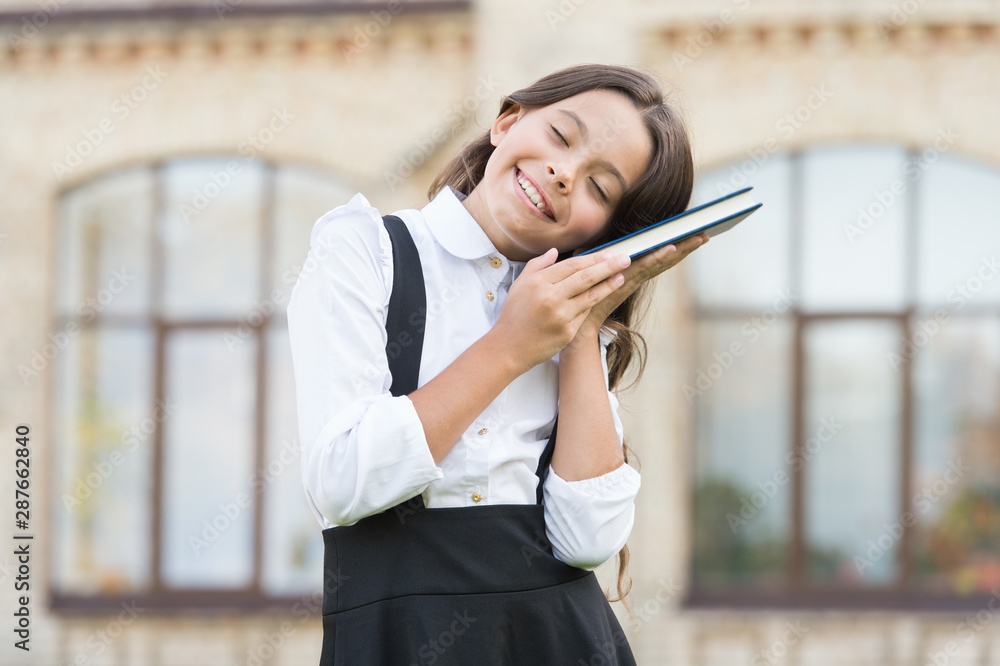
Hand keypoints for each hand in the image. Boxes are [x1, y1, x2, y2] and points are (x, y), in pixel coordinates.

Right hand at [489, 246, 640, 373]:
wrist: (508, 348)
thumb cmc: (514, 315)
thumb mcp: (519, 285)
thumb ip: (537, 265)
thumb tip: (555, 252)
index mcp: (538, 282)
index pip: (572, 265)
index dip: (594, 258)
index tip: (609, 253)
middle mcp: (550, 297)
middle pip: (586, 277)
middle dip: (608, 266)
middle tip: (625, 258)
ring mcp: (560, 316)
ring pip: (591, 296)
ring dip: (609, 285)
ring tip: (622, 276)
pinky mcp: (567, 332)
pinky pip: (585, 314)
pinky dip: (594, 303)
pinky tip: (603, 295)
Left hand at [570, 232, 709, 342]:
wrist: (579, 318)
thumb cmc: (586, 294)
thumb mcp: (597, 272)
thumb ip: (603, 259)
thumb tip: (607, 246)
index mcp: (633, 270)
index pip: (658, 255)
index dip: (676, 245)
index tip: (692, 234)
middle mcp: (637, 274)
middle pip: (667, 257)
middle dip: (686, 245)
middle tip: (706, 233)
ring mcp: (634, 277)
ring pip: (661, 260)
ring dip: (680, 249)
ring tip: (699, 237)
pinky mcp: (627, 280)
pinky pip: (646, 266)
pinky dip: (660, 257)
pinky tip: (672, 248)